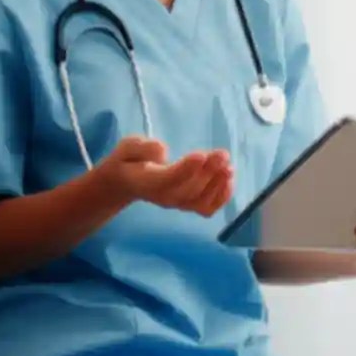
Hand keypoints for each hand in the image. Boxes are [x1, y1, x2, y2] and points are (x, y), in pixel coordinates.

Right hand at [99, 136, 233, 216]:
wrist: (127, 182)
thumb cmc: (129, 160)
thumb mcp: (127, 146)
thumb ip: (140, 148)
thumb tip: (161, 151)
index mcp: (146, 181)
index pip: (167, 180)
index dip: (185, 169)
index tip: (200, 155)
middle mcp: (163, 197)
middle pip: (188, 190)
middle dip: (208, 172)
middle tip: (222, 154)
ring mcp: (177, 204)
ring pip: (200, 201)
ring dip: (217, 184)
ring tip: (228, 166)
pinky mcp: (189, 205)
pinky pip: (207, 208)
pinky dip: (221, 198)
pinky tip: (228, 181)